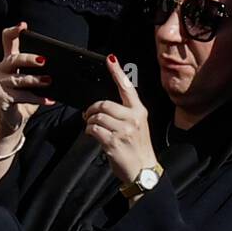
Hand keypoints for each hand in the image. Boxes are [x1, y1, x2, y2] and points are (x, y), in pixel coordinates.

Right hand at [0, 23, 52, 137]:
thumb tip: (59, 70)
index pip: (7, 41)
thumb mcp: (30, 85)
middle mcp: (1, 69)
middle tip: (44, 60)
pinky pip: (21, 96)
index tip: (23, 26)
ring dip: (35, 80)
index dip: (14, 31)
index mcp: (8, 61)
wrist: (9, 124)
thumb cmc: (20, 102)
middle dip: (29, 59)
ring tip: (49, 81)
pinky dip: (37, 99)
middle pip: (14, 59)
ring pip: (18, 79)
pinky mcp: (1, 98)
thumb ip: (39, 74)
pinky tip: (49, 100)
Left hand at [83, 55, 156, 186]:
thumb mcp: (137, 126)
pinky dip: (89, 131)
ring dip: (90, 122)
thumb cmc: (138, 149)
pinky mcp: (113, 142)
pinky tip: (92, 135)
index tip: (111, 59)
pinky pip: (94, 130)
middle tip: (88, 115)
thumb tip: (102, 107)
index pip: (127, 87)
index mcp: (139, 111)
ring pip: (97, 117)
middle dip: (92, 109)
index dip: (117, 71)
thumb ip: (125, 114)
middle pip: (104, 104)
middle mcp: (133, 118)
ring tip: (92, 127)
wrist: (143, 171)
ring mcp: (123, 130)